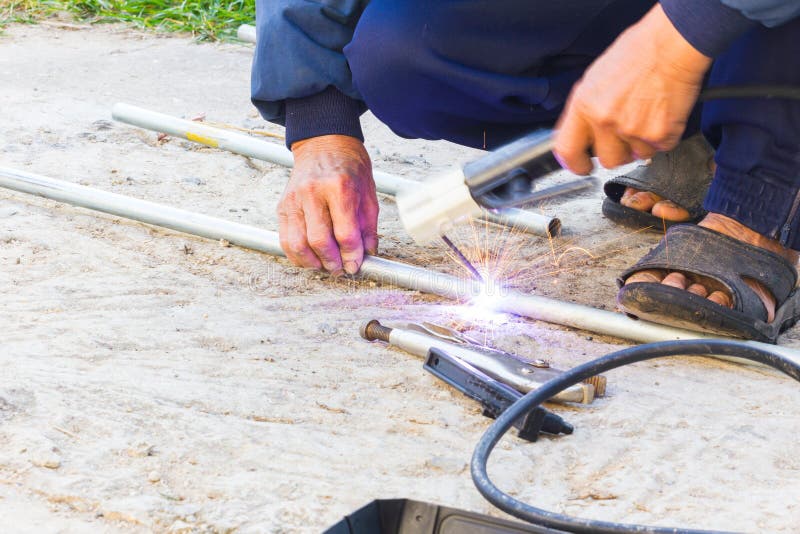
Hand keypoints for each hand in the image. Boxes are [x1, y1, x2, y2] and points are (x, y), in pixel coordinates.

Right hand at [278, 134, 378, 273]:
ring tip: (325, 265)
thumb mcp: (368, 193)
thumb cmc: (349, 166)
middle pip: (319, 241)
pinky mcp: (283, 206)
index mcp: (339, 188)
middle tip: (341, 269)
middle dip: (332, 262)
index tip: (356, 265)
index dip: (352, 256)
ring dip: (312, 262)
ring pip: (297, 244)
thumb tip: (366, 254)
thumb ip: (368, 226)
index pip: (345, 234)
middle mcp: (313, 193)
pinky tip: (310, 258)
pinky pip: (285, 239)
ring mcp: (294, 200)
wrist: (324, 143)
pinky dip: (296, 255)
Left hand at [554, 4, 712, 173]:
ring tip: (647, 114)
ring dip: (642, 143)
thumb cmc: (638, 53)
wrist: (673, 43)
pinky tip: (662, 114)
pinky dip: (663, 136)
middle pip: (607, 160)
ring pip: (635, 156)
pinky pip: (660, 149)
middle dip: (618, 152)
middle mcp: (604, 120)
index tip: (582, 166)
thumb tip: (582, 133)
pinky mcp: (658, 134)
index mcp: (584, 105)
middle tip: (627, 133)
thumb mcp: (596, 78)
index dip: (575, 163)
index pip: (567, 150)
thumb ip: (587, 109)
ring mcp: (631, 129)